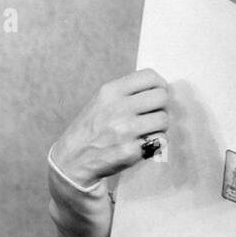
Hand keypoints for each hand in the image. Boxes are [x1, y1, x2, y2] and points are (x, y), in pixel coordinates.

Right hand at [49, 69, 169, 186]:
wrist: (71, 160)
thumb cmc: (92, 129)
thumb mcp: (102, 101)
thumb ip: (128, 92)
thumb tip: (162, 87)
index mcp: (111, 92)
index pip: (150, 77)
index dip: (159, 86)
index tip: (157, 94)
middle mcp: (118, 108)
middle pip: (162, 97)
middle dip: (161, 107)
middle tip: (151, 116)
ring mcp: (125, 130)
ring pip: (164, 119)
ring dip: (159, 127)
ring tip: (144, 131)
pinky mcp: (130, 150)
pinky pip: (160, 140)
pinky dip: (156, 144)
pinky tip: (142, 145)